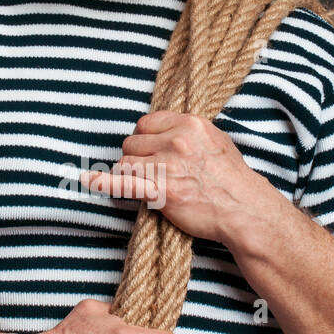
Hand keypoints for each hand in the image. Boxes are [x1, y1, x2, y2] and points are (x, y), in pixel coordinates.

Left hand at [80, 111, 264, 243]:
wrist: (245, 210)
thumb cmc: (233, 180)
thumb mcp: (216, 141)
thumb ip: (189, 133)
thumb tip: (166, 131)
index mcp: (190, 124)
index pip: (147, 123)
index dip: (145, 139)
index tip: (150, 152)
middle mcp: (177, 141)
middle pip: (132, 143)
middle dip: (137, 158)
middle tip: (153, 174)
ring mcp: (167, 166)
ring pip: (126, 163)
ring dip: (131, 176)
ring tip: (149, 187)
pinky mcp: (161, 191)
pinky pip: (122, 183)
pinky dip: (103, 182)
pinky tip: (88, 179)